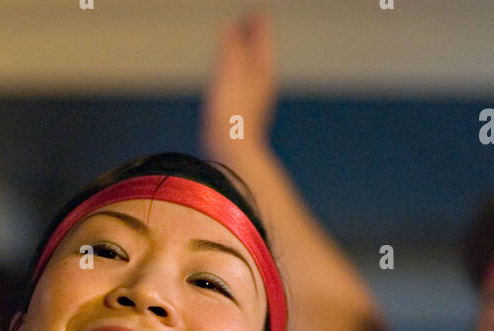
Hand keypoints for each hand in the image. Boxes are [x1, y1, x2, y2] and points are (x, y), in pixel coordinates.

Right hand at [201, 7, 277, 161]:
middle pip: (260, 50)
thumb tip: (230, 26)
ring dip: (246, 52)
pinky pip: (244, 81)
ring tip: (239, 43)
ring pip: (253, 66)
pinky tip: (232, 76)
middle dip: (254, 34)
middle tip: (249, 19)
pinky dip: (239, 70)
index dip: (257, 20)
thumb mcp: (230, 72)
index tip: (255, 9)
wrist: (233, 153)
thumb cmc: (232, 116)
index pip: (263, 36)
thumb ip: (231, 47)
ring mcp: (255, 97)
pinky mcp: (244, 110)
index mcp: (262, 68)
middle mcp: (263, 81)